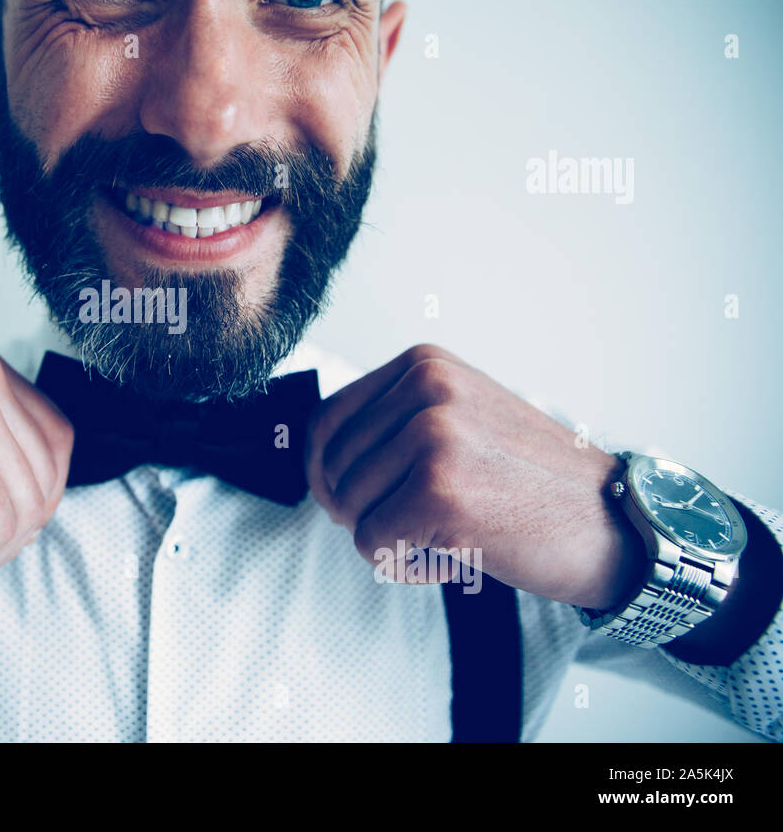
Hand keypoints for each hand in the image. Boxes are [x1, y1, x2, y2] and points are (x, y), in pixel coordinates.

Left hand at [305, 344, 646, 609]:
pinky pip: (373, 544)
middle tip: (417, 525)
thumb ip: (394, 423)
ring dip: (390, 538)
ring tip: (449, 532)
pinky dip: (408, 565)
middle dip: (360, 510)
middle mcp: (426, 388)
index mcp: (425, 365)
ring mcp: (432, 436)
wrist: (614, 524)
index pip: (325, 420)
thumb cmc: (532, 484)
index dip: (324, 472)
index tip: (348, 502)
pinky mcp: (437, 491)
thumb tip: (316, 457)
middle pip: (330, 467)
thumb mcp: (461, 420)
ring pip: (349, 509)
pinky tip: (458, 554)